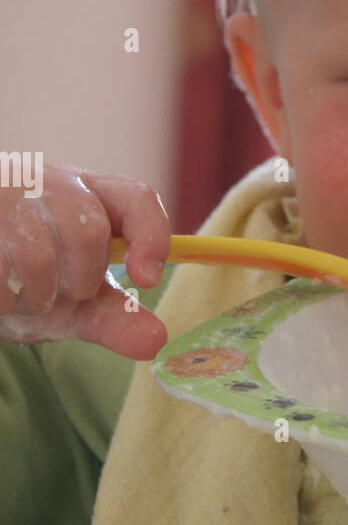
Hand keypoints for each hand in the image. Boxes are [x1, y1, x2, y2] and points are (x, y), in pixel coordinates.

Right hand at [0, 164, 170, 358]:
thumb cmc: (26, 279)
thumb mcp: (74, 301)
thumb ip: (115, 318)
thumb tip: (155, 341)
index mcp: (91, 194)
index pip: (136, 198)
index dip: (150, 237)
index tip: (146, 280)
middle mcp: (52, 183)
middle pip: (88, 233)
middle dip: (79, 283)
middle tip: (58, 293)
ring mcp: (9, 193)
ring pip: (39, 257)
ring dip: (34, 298)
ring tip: (22, 294)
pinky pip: (0, 273)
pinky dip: (3, 300)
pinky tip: (1, 292)